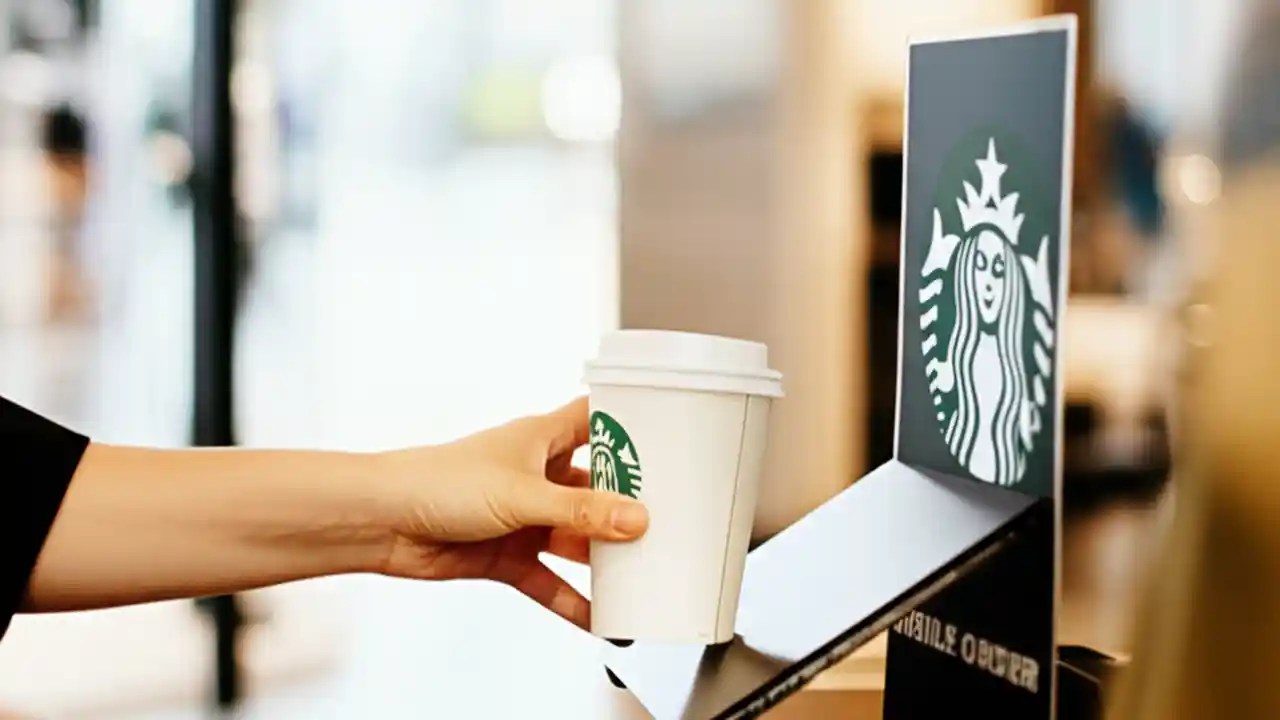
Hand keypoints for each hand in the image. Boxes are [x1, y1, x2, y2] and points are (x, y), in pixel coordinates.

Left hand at [375, 398, 648, 627]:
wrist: (383, 521)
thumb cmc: (439, 482)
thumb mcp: (524, 494)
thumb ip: (582, 511)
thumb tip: (636, 519)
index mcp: (541, 438)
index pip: (595, 420)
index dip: (629, 426)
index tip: (670, 438)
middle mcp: (536, 474)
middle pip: (596, 488)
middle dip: (627, 506)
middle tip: (669, 521)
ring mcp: (523, 516)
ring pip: (576, 537)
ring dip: (604, 557)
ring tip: (643, 573)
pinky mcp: (507, 554)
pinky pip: (550, 579)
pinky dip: (572, 598)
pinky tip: (598, 616)